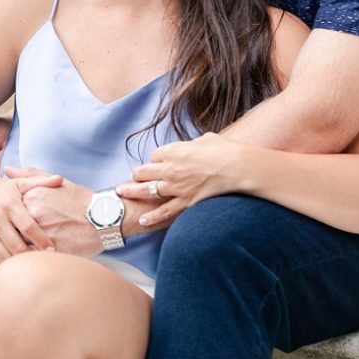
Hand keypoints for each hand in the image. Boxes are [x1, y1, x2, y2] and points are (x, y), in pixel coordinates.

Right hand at [0, 170, 63, 265]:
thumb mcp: (18, 182)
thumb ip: (40, 181)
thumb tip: (60, 178)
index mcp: (9, 205)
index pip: (27, 227)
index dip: (41, 240)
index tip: (52, 248)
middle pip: (16, 245)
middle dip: (32, 255)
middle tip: (46, 261)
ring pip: (4, 255)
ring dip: (20, 263)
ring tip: (34, 266)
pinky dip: (6, 264)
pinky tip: (18, 266)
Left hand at [9, 167, 101, 256]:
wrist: (106, 216)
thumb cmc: (82, 200)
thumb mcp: (57, 183)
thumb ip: (29, 176)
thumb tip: (7, 170)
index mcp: (32, 197)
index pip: (9, 213)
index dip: (12, 220)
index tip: (19, 222)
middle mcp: (34, 214)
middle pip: (12, 230)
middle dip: (15, 235)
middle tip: (22, 237)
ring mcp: (42, 233)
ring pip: (19, 246)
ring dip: (20, 249)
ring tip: (28, 248)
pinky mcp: (51, 250)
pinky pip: (32, 258)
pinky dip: (31, 260)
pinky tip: (37, 257)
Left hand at [118, 133, 243, 229]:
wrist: (237, 167)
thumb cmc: (225, 150)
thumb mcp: (207, 139)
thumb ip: (194, 144)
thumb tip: (194, 146)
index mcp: (175, 150)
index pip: (155, 154)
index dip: (156, 158)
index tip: (159, 161)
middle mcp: (170, 168)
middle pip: (144, 171)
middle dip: (138, 173)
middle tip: (133, 176)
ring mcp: (175, 187)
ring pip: (147, 190)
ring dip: (132, 191)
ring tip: (121, 192)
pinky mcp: (185, 201)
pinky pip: (164, 211)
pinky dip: (152, 217)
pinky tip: (143, 220)